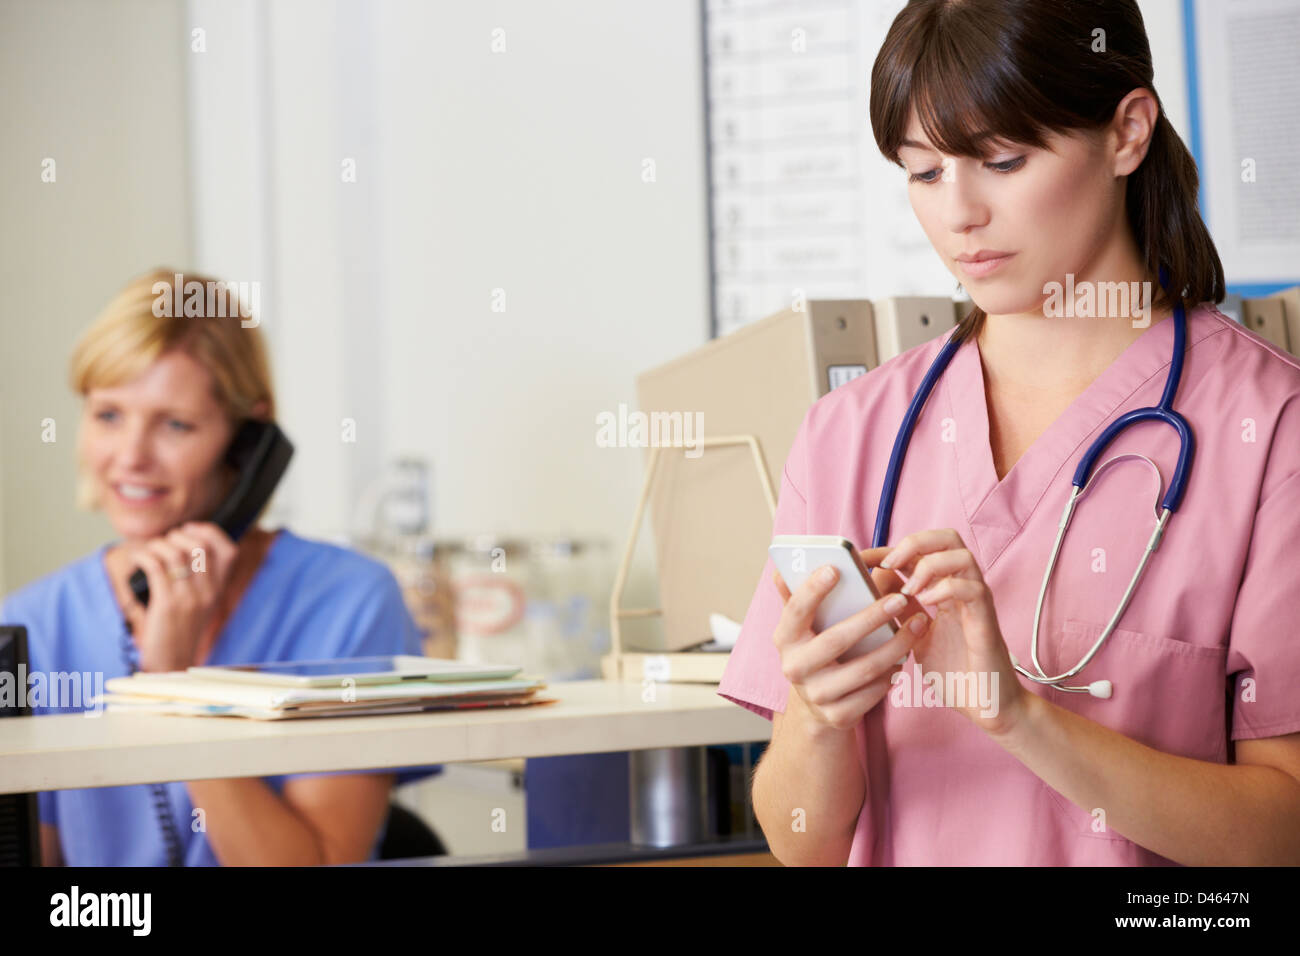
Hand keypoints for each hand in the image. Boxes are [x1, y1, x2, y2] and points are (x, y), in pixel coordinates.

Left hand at [119, 521, 239, 671]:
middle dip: (177, 536)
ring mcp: (189, 598)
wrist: (171, 662)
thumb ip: (199, 577)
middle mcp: (208, 592)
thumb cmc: (180, 630)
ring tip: (149, 551)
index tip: (189, 530)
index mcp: (219, 589)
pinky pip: (155, 567)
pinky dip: (144, 556)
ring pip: (176, 552)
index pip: (229, 550)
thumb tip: (180, 544)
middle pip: (199, 546)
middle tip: (163, 543)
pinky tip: (138, 559)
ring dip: (158, 545)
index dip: (209, 532)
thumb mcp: (199, 603)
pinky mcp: (167, 604)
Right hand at [770, 546, 930, 732]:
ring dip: (895, 646)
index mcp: (784, 639)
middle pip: (836, 640)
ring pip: (864, 669)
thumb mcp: (802, 627)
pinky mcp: (838, 716)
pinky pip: (874, 692)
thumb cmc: (815, 649)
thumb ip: (796, 598)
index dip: (812, 590)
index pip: (794, 611)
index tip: (836, 568)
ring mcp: (816, 695)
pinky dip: (892, 673)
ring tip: (917, 624)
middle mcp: (795, 668)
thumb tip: (779, 571)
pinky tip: (905, 656)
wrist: (816, 705)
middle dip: (871, 617)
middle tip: (899, 599)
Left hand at [879, 529, 1027, 736]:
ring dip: (929, 565)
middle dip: (914, 543)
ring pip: (962, 556)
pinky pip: (972, 589)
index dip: (891, 547)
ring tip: (909, 589)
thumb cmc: (953, 671)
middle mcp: (964, 587)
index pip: (922, 549)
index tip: (862, 558)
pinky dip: (945, 589)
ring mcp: (978, 601)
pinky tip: (926, 604)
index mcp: (945, 588)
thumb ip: (899, 612)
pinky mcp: (986, 620)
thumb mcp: (913, 636)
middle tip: (889, 564)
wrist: (984, 705)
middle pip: (948, 538)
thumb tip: (870, 588)